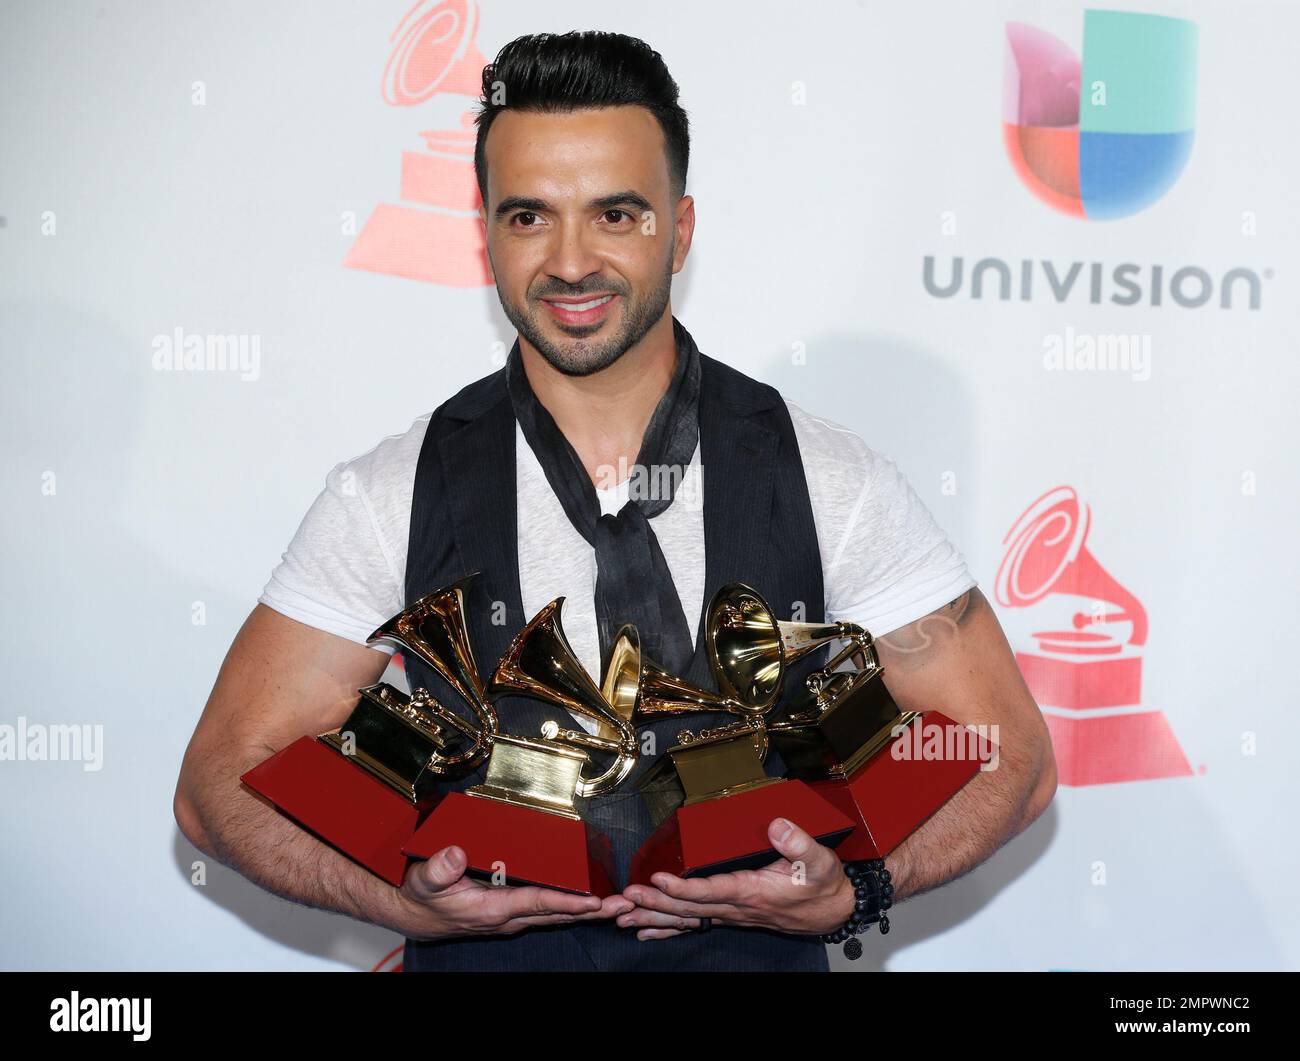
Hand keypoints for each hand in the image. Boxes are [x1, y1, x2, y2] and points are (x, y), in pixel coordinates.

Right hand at [394, 846, 632, 941]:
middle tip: (627, 905)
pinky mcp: (513, 911)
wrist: (414, 913)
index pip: (539, 903)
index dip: (568, 902)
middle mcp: (509, 917)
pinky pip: (549, 909)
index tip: (595, 902)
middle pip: (559, 912)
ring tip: (620, 905)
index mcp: (494, 908)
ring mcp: (513, 916)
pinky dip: (573, 907)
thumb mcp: (423, 880)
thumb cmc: (422, 896)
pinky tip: (591, 902)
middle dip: (594, 911)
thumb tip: (457, 855)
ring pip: (558, 913)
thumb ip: (439, 869)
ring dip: (590, 910)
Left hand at [617, 817, 854, 940]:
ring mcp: (731, 913)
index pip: (711, 891)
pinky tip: (647, 931)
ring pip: (686, 918)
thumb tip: (777, 825)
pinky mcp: (730, 913)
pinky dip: (669, 927)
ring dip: (654, 917)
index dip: (683, 888)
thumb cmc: (823, 883)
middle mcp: (737, 906)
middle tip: (625, 899)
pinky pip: (694, 923)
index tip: (658, 880)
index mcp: (753, 891)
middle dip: (655, 904)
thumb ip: (799, 843)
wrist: (833, 910)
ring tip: (624, 918)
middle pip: (689, 908)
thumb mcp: (820, 860)